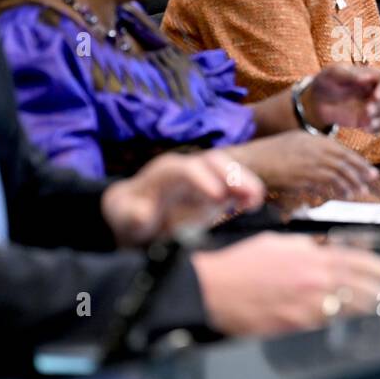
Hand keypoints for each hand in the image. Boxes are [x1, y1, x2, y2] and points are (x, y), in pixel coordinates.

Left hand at [102, 150, 265, 247]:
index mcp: (165, 173)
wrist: (135, 214)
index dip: (202, 179)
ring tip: (256, 201)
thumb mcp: (123, 217)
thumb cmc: (128, 214)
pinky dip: (247, 193)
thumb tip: (142, 213)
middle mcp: (188, 169)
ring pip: (229, 170)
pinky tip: (254, 206)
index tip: (217, 197)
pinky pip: (234, 186)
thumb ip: (131, 216)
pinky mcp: (215, 192)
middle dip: (233, 175)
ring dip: (245, 182)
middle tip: (249, 195)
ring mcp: (204, 179)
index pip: (186, 169)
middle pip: (213, 162)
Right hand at [192, 233, 379, 334]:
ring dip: (365, 308)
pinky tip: (344, 318)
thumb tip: (323, 251)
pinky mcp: (295, 327)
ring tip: (378, 306)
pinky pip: (324, 324)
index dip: (379, 268)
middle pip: (361, 289)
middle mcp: (314, 282)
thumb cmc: (241, 265)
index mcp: (311, 257)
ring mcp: (306, 308)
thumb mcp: (278, 244)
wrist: (214, 290)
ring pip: (348, 309)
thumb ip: (306, 247)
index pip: (358, 261)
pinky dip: (337, 320)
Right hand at [231, 131, 377, 197]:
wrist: (254, 161)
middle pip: (344, 162)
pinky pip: (326, 185)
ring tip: (359, 190)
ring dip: (351, 183)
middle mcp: (315, 150)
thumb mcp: (295, 142)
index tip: (368, 169)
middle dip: (360, 171)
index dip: (358, 161)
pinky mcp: (304, 178)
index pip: (342, 150)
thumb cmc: (271, 152)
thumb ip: (313, 148)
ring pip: (338, 174)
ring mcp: (310, 164)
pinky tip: (344, 195)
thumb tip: (330, 159)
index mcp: (313, 139)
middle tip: (372, 179)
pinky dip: (337, 189)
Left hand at [305, 64, 379, 133]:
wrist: (318, 100)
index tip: (376, 96)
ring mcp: (375, 106)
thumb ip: (349, 74)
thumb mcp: (334, 73)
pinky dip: (377, 128)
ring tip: (368, 123)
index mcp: (372, 76)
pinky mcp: (369, 120)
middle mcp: (377, 91)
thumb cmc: (328, 81)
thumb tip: (367, 78)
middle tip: (367, 111)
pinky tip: (365, 129)